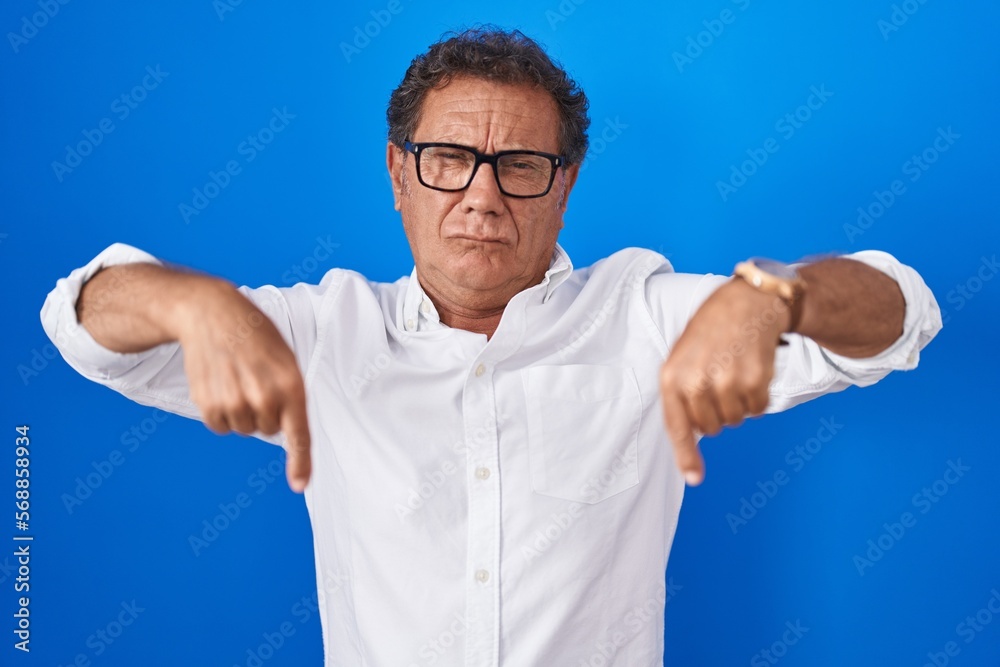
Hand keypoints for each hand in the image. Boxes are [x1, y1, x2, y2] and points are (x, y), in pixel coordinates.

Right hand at [175, 280, 311, 492]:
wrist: (211, 313)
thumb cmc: (254, 335)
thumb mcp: (285, 359)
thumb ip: (290, 394)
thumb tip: (285, 429)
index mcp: (291, 385)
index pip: (299, 433)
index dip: (300, 462)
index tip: (300, 485)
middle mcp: (264, 397)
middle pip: (268, 431)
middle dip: (265, 412)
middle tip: (256, 380)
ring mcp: (235, 402)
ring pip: (244, 429)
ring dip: (242, 411)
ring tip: (237, 378)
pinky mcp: (209, 404)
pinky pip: (220, 427)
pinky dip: (221, 413)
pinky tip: (220, 385)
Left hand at [658, 278, 791, 485]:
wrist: (748, 302)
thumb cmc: (711, 330)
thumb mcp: (682, 356)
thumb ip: (681, 392)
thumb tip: (689, 432)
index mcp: (672, 377)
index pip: (677, 427)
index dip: (686, 456)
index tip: (693, 478)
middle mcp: (697, 383)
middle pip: (710, 428)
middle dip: (716, 413)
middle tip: (719, 383)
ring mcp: (727, 383)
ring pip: (736, 420)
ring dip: (738, 404)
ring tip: (734, 372)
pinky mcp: (755, 381)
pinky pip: (758, 409)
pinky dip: (758, 396)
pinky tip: (751, 370)